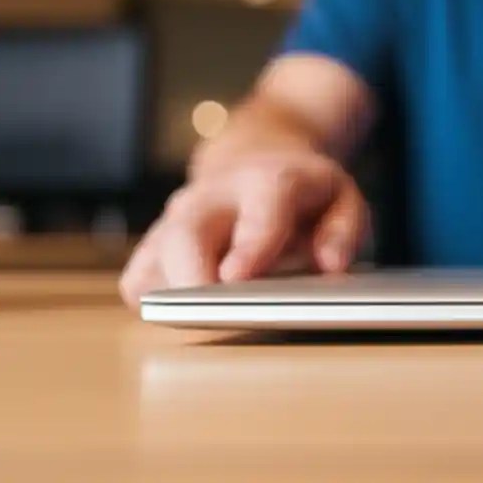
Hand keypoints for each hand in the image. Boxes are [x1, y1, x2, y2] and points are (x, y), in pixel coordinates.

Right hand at [119, 153, 368, 307]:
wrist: (256, 160)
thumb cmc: (303, 196)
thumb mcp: (343, 199)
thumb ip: (343, 231)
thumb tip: (331, 266)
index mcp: (268, 181)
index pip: (261, 207)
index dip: (251, 242)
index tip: (238, 278)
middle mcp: (214, 196)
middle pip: (187, 231)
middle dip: (190, 275)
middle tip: (203, 313)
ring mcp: (177, 218)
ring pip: (155, 256)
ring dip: (167, 295)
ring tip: (193, 321)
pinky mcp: (155, 243)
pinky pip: (139, 278)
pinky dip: (153, 301)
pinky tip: (183, 313)